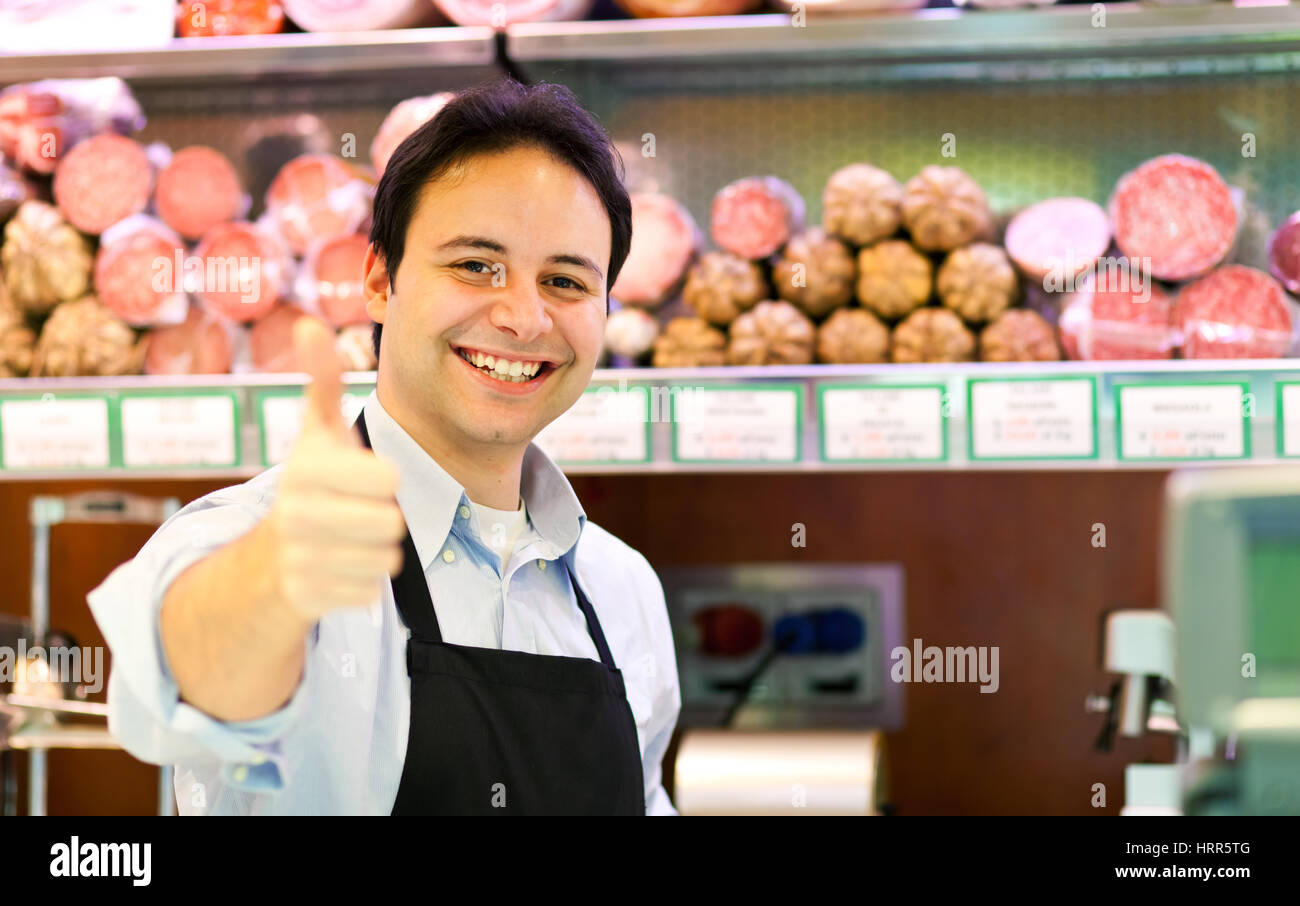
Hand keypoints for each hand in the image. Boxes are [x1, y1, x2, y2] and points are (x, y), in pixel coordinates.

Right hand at [265, 317, 404, 621]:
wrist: (270, 556)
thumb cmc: (313, 484)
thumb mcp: (318, 433)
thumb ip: (322, 380)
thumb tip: (308, 322)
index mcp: (306, 469)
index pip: (388, 479)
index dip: (383, 481)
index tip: (358, 478)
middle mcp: (295, 513)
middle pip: (392, 523)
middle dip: (384, 520)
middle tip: (354, 514)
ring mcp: (298, 558)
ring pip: (387, 559)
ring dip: (376, 553)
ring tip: (346, 540)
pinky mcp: (306, 597)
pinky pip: (372, 591)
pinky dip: (363, 584)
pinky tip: (337, 569)